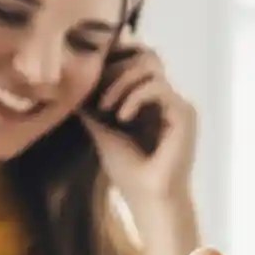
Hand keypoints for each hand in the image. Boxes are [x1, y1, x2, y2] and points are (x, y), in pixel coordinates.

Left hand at [81, 30, 197, 206]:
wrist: (149, 198)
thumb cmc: (129, 172)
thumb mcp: (101, 131)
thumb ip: (92, 107)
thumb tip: (70, 84)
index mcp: (151, 101)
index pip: (136, 60)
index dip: (114, 59)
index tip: (89, 73)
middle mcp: (166, 99)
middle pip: (143, 55)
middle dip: (113, 68)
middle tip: (96, 93)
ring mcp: (177, 105)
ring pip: (149, 66)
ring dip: (121, 82)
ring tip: (107, 107)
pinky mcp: (184, 113)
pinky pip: (157, 86)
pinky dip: (135, 96)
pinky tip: (122, 116)